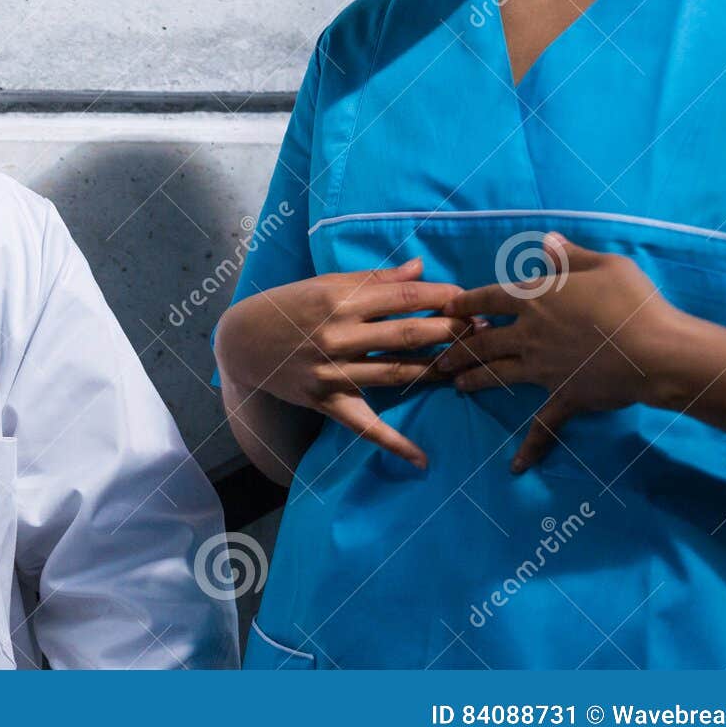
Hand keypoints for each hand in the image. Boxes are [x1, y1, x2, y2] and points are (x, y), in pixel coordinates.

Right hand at [215, 256, 475, 468]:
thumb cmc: (288, 306)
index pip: (404, 296)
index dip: (443, 297)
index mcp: (341, 299)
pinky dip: (393, 444)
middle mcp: (338, 334)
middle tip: (483, 332)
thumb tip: (420, 268)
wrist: (242, 341)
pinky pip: (364, 425)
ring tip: (468, 369)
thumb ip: (376, 280)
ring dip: (436, 371)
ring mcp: (332, 371)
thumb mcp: (327, 285)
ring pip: (397, 373)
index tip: (471, 300)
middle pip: (408, 333)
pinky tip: (422, 458)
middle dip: (452, 331)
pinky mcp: (325, 400)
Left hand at [434, 233, 681, 470]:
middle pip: (483, 341)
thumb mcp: (604, 266)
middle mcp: (530, 334)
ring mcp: (543, 368)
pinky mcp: (563, 396)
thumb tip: (545, 240)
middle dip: (458, 348)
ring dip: (475, 379)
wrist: (655, 351)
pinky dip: (530, 447)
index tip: (446, 309)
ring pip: (498, 374)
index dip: (465, 302)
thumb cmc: (632, 301)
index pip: (489, 298)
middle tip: (437, 358)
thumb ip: (570, 255)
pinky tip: (516, 466)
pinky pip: (543, 426)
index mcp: (536, 298)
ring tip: (456, 385)